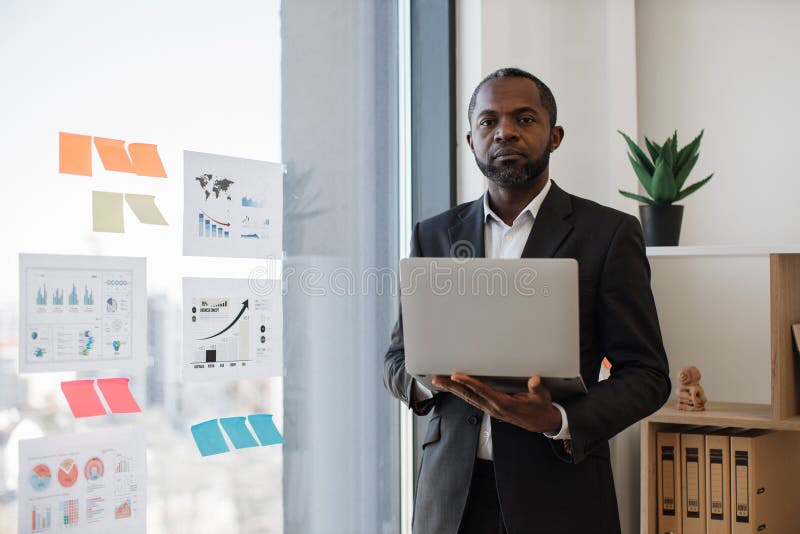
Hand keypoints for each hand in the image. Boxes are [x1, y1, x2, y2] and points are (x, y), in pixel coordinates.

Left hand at [432, 374, 561, 432]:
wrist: (542, 423)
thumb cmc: (540, 408)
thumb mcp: (542, 398)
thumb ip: (537, 389)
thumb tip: (535, 380)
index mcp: (504, 404)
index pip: (483, 391)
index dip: (469, 383)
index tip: (456, 376)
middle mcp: (493, 408)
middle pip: (469, 396)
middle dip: (452, 386)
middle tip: (437, 378)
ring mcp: (490, 409)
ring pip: (468, 398)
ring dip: (452, 390)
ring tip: (439, 381)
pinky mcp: (490, 409)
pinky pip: (472, 400)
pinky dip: (460, 393)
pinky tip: (453, 388)